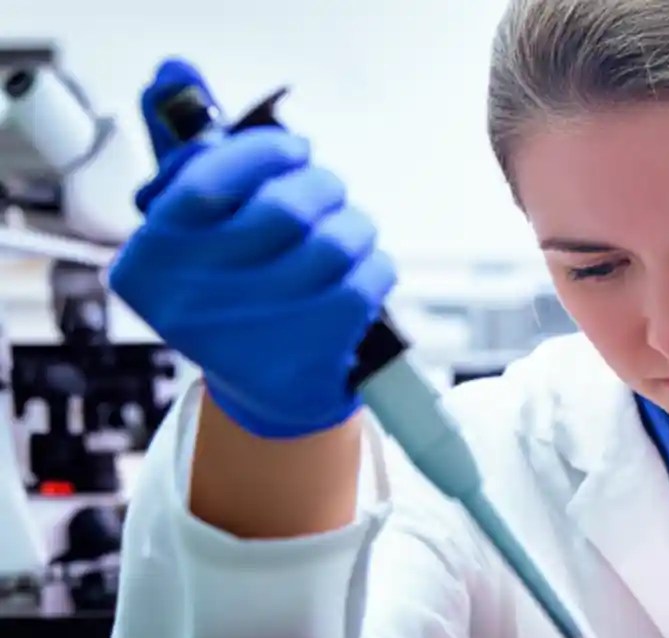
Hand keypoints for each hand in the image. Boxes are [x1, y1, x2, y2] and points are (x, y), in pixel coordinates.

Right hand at [109, 58, 395, 437]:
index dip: (263, 154)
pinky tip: (360, 275)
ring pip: (338, 241)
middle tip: (327, 194)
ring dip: (355, 226)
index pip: (208, 181)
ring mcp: (255, 335)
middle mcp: (196, 300)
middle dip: (322, 188)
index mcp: (154, 260)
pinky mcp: (311, 360)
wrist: (266, 394)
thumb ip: (194, 156)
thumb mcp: (201, 234)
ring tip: (346, 235)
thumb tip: (175, 72)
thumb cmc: (236, 294)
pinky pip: (369, 280)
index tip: (294, 151)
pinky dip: (375, 267)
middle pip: (286, 209)